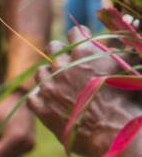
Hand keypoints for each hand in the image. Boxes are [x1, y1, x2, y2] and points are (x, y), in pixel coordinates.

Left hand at [0, 89, 35, 156]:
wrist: (22, 100)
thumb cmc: (4, 108)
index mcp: (16, 137)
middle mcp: (26, 144)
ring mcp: (30, 146)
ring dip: (2, 150)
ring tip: (6, 132)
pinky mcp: (31, 147)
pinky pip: (13, 155)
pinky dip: (9, 149)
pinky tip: (12, 135)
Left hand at [27, 26, 139, 156]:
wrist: (112, 130)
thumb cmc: (125, 98)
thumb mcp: (125, 64)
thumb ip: (117, 46)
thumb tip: (124, 26)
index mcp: (84, 51)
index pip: (73, 33)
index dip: (78, 39)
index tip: (81, 47)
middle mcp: (63, 65)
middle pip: (53, 47)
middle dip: (59, 54)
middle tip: (67, 66)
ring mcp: (50, 87)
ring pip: (40, 72)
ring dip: (48, 77)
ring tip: (58, 87)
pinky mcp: (42, 108)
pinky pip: (32, 97)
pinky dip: (39, 98)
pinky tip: (49, 103)